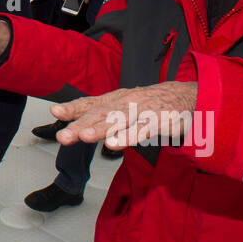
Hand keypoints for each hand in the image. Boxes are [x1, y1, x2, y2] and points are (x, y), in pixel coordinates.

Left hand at [50, 82, 197, 149]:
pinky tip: (114, 144)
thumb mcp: (124, 110)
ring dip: (100, 129)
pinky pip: (141, 130)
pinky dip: (127, 137)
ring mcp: (141, 111)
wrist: (186, 97)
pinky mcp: (157, 121)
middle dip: (80, 126)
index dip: (73, 108)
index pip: (90, 104)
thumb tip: (85, 132)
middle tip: (63, 136)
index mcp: (114, 101)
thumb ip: (106, 121)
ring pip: (117, 121)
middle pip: (99, 115)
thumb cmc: (149, 106)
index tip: (55, 112)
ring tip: (83, 136)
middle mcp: (124, 103)